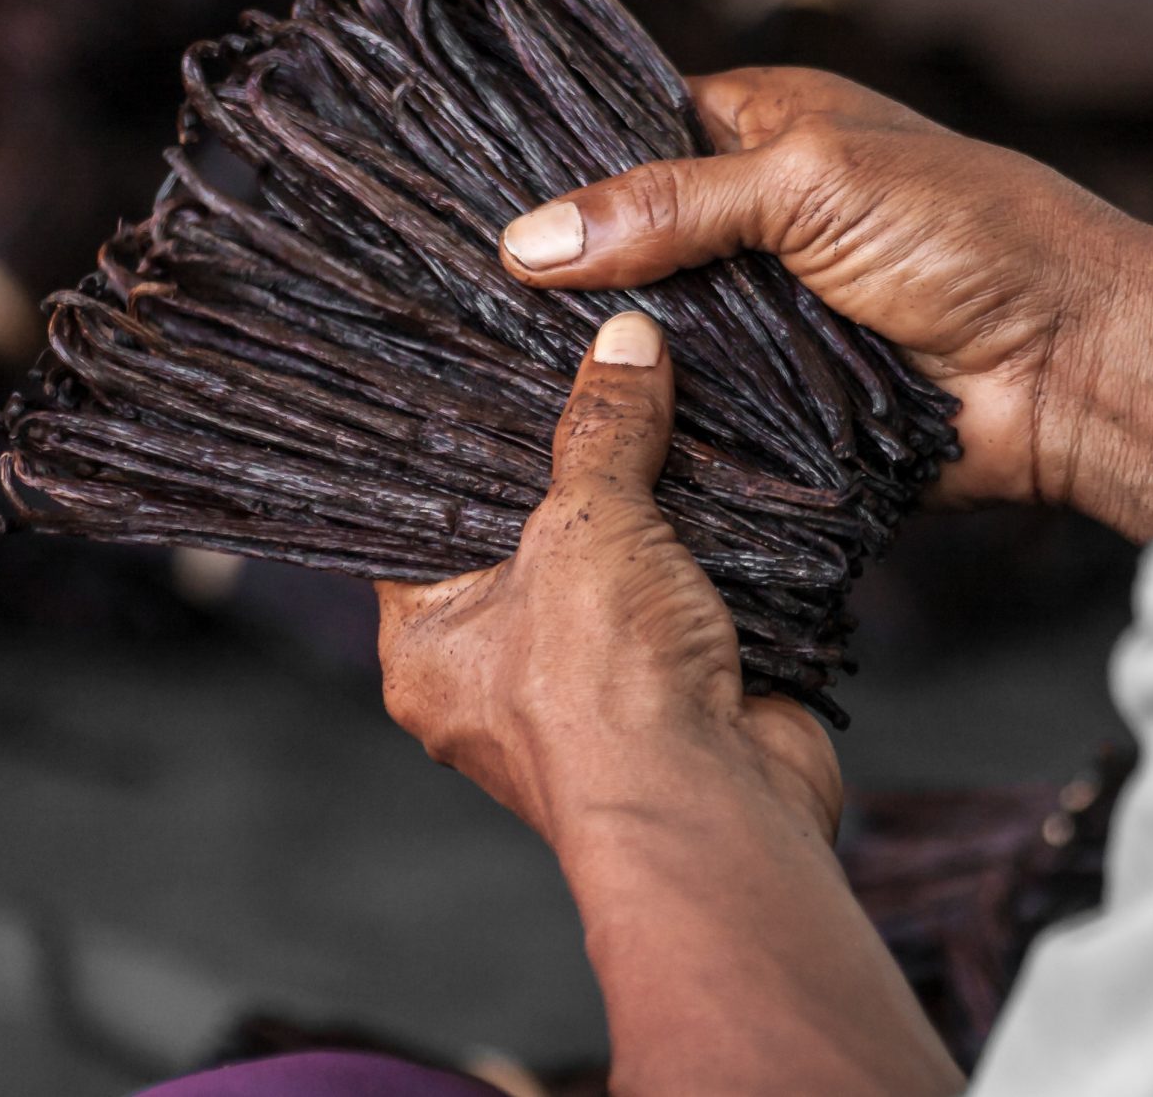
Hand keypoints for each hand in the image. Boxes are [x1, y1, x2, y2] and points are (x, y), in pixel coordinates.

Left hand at [376, 310, 839, 849]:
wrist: (716, 809)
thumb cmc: (603, 693)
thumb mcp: (587, 527)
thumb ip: (601, 431)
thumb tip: (624, 343)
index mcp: (427, 647)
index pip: (422, 524)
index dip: (461, 449)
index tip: (493, 372)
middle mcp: (499, 674)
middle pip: (530, 538)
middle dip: (575, 468)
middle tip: (593, 372)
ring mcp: (593, 687)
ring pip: (616, 567)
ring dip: (653, 509)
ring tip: (669, 406)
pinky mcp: (676, 688)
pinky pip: (686, 596)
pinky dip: (712, 552)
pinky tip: (731, 483)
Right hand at [500, 67, 1152, 540]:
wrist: (1073, 367)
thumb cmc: (973, 235)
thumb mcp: (811, 185)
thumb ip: (670, 205)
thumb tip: (530, 238)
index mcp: (762, 131)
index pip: (627, 133)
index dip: (556, 167)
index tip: (457, 201)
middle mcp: (751, 221)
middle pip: (626, 245)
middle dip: (563, 275)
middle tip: (446, 303)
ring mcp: (761, 317)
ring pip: (650, 334)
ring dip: (601, 354)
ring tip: (479, 372)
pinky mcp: (776, 402)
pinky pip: (691, 409)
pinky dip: (649, 418)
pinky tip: (568, 429)